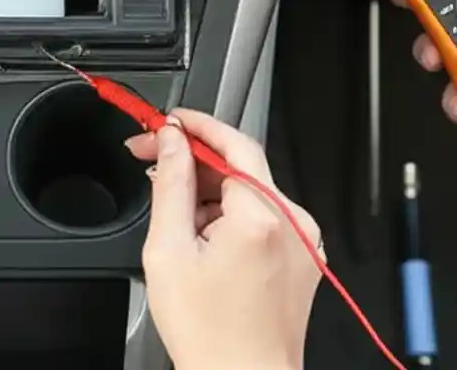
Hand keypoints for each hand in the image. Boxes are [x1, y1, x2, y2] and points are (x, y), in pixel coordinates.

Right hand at [126, 110, 321, 369]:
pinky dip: (231, 215)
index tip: (166, 122)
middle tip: (152, 162)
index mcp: (262, 217)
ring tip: (176, 225)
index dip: (194, 125)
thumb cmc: (208, 334)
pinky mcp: (304, 256)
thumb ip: (171, 186)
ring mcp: (304, 240)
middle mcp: (293, 222)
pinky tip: (202, 237)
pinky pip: (265, 217)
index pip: (232, 143)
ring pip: (251, 191)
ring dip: (211, 193)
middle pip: (241, 165)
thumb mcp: (168, 252)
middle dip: (194, 160)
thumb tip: (170, 142)